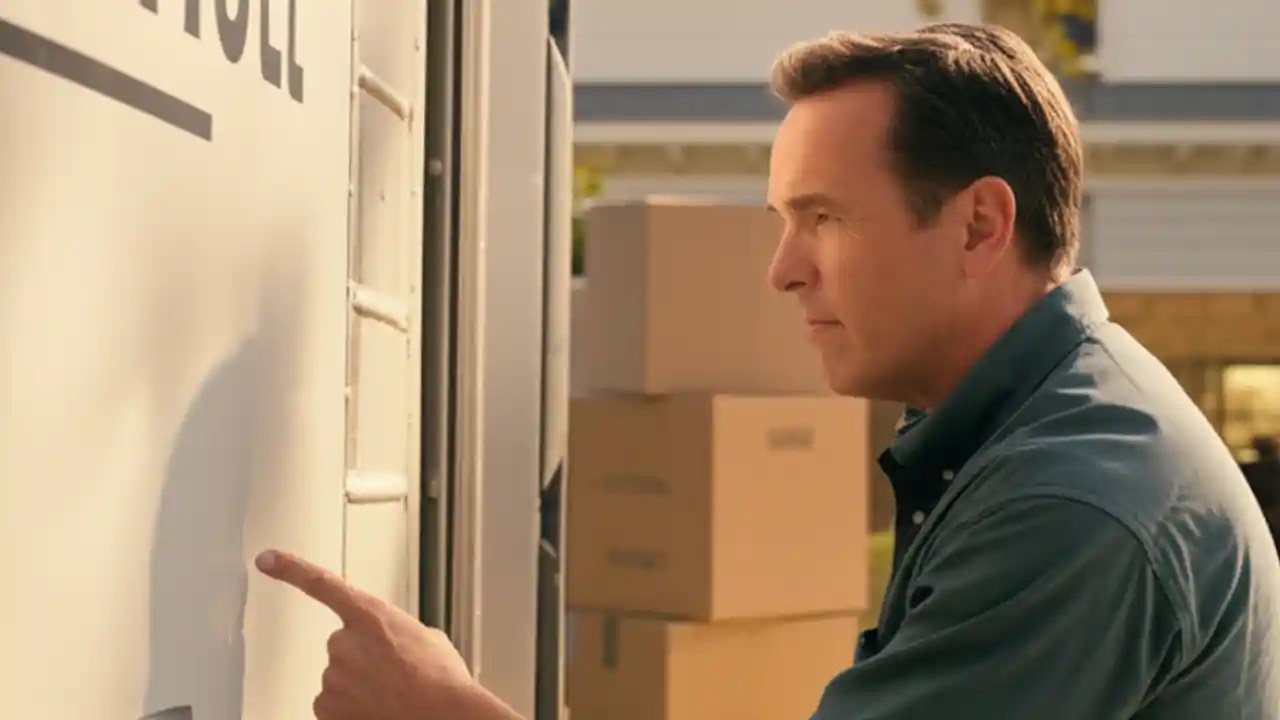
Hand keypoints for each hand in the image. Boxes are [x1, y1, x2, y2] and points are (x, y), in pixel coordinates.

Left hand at [255, 549, 521, 719]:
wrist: (444, 715)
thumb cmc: (442, 681)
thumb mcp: (427, 638)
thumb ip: (396, 630)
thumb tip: (392, 643)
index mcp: (370, 616)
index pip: (321, 584)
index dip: (290, 569)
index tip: (266, 559)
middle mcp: (344, 643)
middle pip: (344, 647)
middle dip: (364, 659)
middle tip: (394, 673)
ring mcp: (332, 677)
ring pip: (339, 680)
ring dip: (360, 687)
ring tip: (393, 694)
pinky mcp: (327, 709)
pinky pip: (334, 707)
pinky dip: (352, 710)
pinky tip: (379, 709)